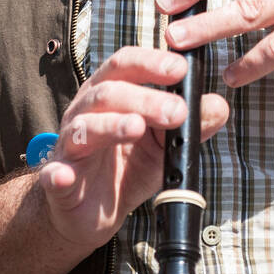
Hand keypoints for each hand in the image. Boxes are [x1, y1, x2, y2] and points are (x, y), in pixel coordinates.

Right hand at [37, 46, 228, 251]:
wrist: (94, 210)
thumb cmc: (129, 165)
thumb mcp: (166, 145)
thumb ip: (192, 125)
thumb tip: (219, 106)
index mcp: (110, 93)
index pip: (125, 65)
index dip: (151, 62)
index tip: (181, 69)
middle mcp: (86, 111)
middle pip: (109, 92)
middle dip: (144, 98)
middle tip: (176, 111)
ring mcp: (69, 144)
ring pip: (85, 126)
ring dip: (111, 125)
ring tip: (137, 128)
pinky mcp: (58, 179)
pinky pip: (53, 173)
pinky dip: (57, 173)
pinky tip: (64, 176)